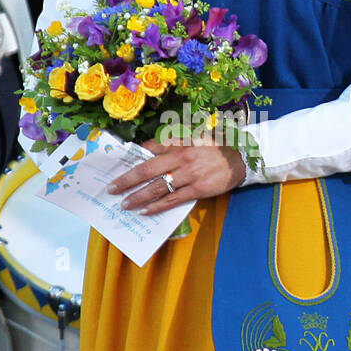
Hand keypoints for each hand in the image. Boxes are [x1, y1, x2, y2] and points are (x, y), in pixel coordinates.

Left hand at [109, 138, 246, 215]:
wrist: (239, 159)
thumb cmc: (212, 148)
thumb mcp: (191, 138)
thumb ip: (169, 143)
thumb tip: (145, 151)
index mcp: (178, 144)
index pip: (149, 151)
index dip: (131, 160)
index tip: (116, 168)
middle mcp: (181, 158)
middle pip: (147, 171)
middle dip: (127, 181)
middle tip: (112, 189)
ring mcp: (189, 175)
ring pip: (158, 187)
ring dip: (139, 196)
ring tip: (125, 204)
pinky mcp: (198, 189)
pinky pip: (173, 200)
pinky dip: (158, 206)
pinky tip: (145, 211)